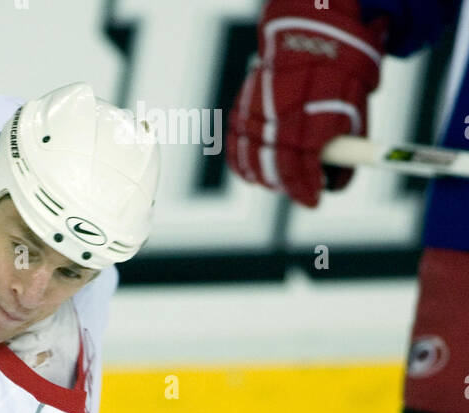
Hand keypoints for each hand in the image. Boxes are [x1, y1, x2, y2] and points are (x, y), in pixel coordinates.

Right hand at [227, 0, 387, 207]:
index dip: (308, 189)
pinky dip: (244, 163)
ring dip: (267, 177)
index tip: (315, 200)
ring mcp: (257, 113)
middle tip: (302, 191)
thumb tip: (337, 182)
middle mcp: (279, 116)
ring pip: (253, 161)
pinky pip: (236, 147)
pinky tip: (256, 172)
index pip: (303, 168)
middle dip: (290, 186)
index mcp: (311, 116)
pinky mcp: (242, 109)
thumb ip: (347, 146)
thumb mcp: (355, 108)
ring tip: (280, 182)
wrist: (311, 32)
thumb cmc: (340, 71)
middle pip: (276, 169)